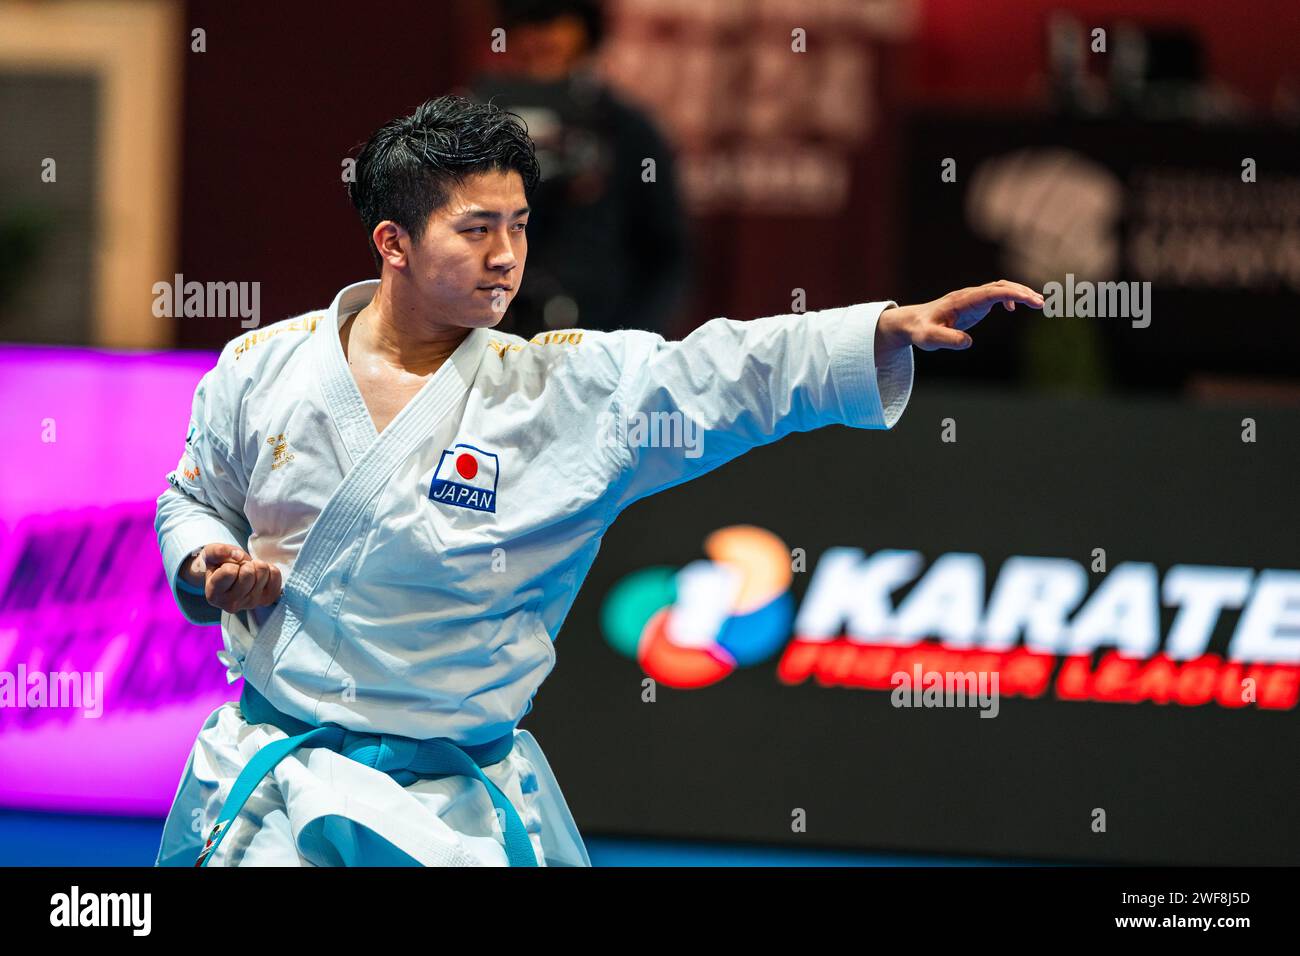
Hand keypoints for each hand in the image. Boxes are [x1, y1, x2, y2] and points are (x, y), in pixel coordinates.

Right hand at [181, 542, 282, 612]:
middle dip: (245, 564)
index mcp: (213, 594)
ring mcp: (250, 604)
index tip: (228, 567)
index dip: (231, 564)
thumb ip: (220, 551)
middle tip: (240, 568)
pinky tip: (260, 574)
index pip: (229, 572)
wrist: (227, 576)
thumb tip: (239, 556)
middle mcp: (231, 604)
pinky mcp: (266, 600)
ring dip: (257, 565)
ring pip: (263, 573)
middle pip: (248, 573)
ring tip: (248, 570)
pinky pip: (276, 577)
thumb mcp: (211, 553)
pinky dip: (270, 569)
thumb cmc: (217, 565)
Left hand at [877, 279, 1043, 352]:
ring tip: (1038, 304)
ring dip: (1019, 293)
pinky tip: (1011, 310)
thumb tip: (967, 342)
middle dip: (1022, 292)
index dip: (1013, 294)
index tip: (1031, 301)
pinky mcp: (973, 303)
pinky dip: (1009, 298)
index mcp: (962, 300)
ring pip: (1000, 287)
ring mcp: (972, 297)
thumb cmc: (920, 330)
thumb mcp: (930, 338)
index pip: (992, 292)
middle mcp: (969, 295)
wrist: (912, 322)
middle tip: (1041, 304)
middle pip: (1000, 285)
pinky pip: (995, 295)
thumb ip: (947, 339)